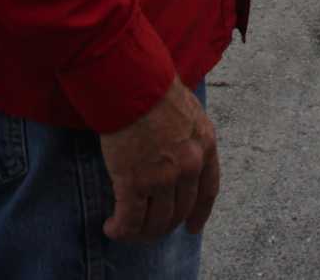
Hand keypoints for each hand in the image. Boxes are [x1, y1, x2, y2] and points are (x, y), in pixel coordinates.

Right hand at [100, 80, 220, 241]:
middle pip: (180, 211)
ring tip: (126, 230)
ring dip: (140, 232)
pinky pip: (130, 220)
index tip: (193, 228)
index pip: (208, 190)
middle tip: (147, 229)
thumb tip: (178, 152)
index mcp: (205, 146)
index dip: (199, 213)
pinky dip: (120, 229)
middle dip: (163, 225)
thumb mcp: (189, 112)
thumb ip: (188, 138)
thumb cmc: (155, 90)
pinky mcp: (134, 183)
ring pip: (156, 221)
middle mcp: (189, 167)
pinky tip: (111, 228)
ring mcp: (163, 177)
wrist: (133, 86)